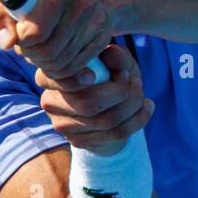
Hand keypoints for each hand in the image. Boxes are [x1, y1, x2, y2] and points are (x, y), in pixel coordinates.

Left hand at [0, 0, 112, 81]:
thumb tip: (7, 43)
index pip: (36, 32)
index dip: (22, 39)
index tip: (20, 32)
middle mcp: (84, 2)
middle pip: (48, 52)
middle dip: (31, 54)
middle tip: (27, 45)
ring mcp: (97, 21)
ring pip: (62, 64)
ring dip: (44, 63)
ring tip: (39, 48)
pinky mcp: (103, 39)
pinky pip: (75, 69)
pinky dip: (59, 70)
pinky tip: (52, 56)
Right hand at [34, 43, 153, 154]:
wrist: (111, 109)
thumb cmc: (110, 75)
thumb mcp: (116, 60)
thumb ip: (115, 55)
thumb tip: (112, 55)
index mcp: (50, 74)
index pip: (60, 78)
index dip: (83, 78)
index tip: (108, 74)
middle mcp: (49, 101)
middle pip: (89, 103)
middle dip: (122, 92)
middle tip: (136, 81)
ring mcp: (61, 125)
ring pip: (106, 120)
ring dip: (134, 105)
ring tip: (143, 94)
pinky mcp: (77, 141)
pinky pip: (115, 133)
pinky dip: (138, 119)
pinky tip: (147, 107)